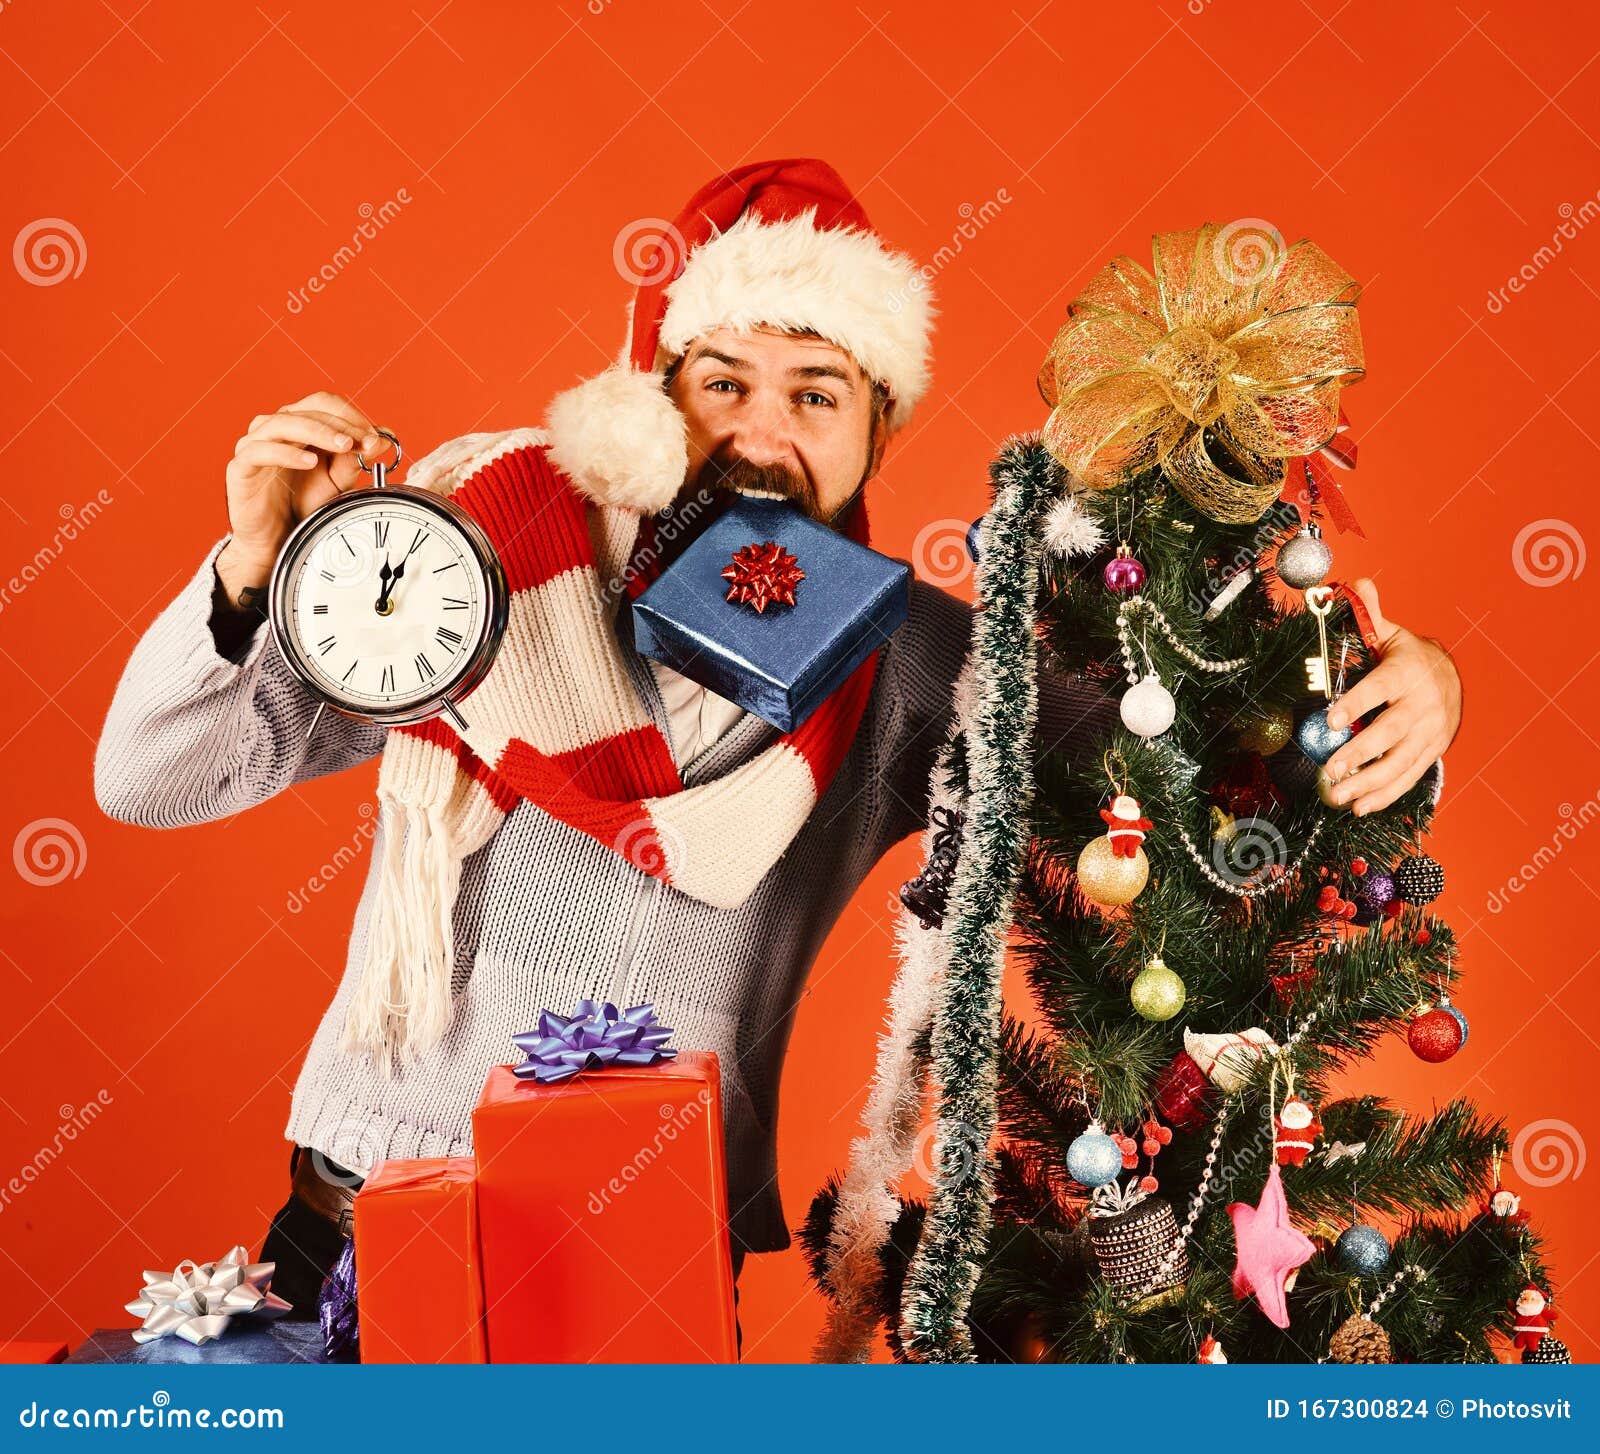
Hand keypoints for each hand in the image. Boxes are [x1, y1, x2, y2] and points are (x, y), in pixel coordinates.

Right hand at [221, 391, 388, 585]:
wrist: (277, 541)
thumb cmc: (302, 506)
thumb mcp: (338, 482)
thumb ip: (354, 459)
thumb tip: (382, 439)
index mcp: (298, 426)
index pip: (324, 404)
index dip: (351, 416)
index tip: (374, 437)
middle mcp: (275, 429)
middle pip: (307, 409)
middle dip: (341, 424)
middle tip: (363, 441)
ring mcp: (254, 445)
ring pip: (283, 422)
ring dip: (317, 430)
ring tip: (343, 445)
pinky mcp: (240, 467)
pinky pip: (260, 450)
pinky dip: (287, 452)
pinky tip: (310, 462)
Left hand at [1320, 577, 1461, 814]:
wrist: (1451, 677)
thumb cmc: (1408, 657)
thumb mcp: (1390, 634)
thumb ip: (1370, 613)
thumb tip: (1353, 583)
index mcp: (1408, 673)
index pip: (1381, 688)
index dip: (1357, 703)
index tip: (1330, 719)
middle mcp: (1423, 706)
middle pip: (1392, 733)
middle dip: (1361, 753)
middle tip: (1331, 768)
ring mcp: (1431, 733)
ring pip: (1400, 763)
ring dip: (1369, 783)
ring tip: (1338, 795)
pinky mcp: (1432, 752)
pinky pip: (1409, 777)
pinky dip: (1385, 796)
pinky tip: (1360, 807)